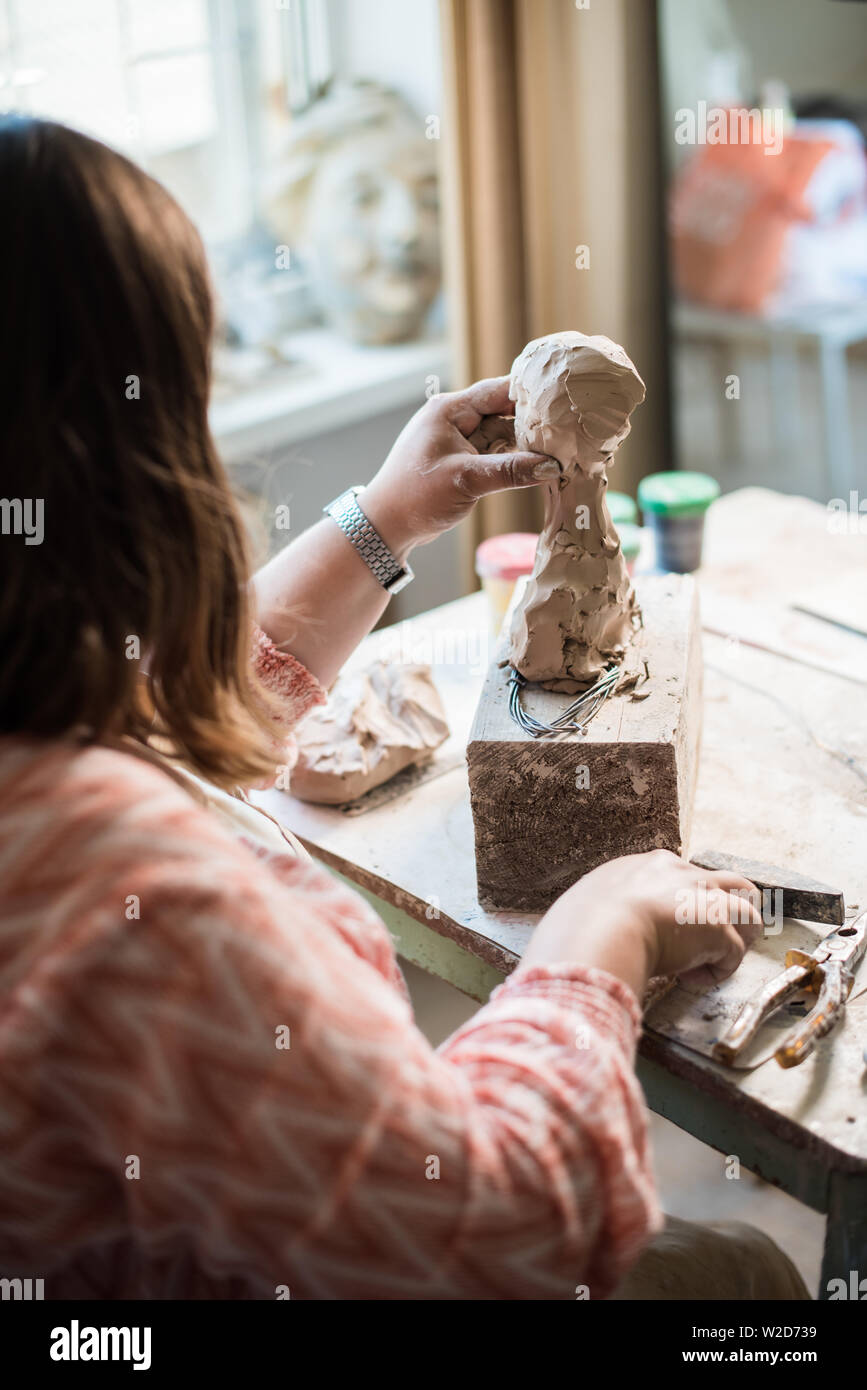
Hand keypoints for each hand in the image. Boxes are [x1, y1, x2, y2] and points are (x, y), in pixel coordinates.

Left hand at [360, 377, 558, 557]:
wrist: (386, 526)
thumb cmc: (416, 497)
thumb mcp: (467, 480)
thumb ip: (511, 471)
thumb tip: (551, 466)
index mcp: (450, 410)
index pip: (498, 391)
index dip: (530, 394)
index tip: (561, 401)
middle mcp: (454, 419)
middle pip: (503, 412)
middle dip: (532, 423)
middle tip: (567, 431)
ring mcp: (457, 441)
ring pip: (501, 434)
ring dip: (524, 444)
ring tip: (560, 449)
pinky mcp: (461, 461)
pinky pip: (493, 453)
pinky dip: (513, 459)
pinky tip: (537, 466)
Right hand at [518, 850, 763, 999]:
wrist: (597, 930)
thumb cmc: (580, 923)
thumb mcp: (590, 901)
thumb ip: (607, 908)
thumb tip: (597, 927)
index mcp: (651, 865)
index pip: (683, 876)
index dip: (681, 903)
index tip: (667, 927)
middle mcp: (684, 873)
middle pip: (730, 883)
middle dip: (728, 910)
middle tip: (711, 939)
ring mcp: (705, 898)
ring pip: (748, 913)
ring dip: (736, 941)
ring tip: (711, 961)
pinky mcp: (717, 928)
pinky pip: (734, 953)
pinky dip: (719, 970)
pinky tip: (691, 979)